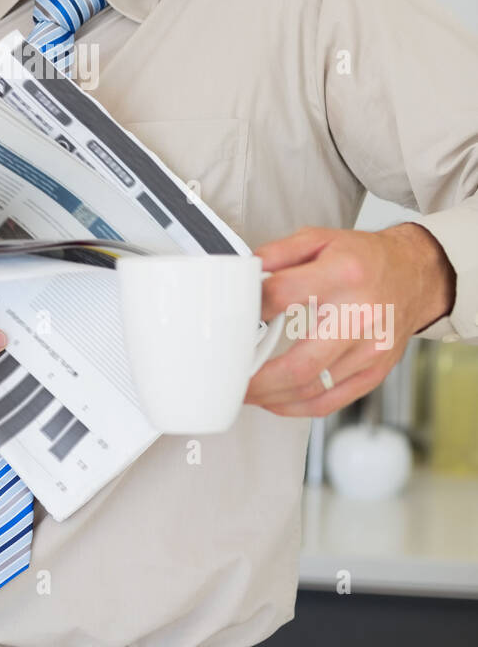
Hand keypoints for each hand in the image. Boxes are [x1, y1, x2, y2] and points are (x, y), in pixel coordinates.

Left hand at [245, 222, 455, 416]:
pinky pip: (332, 400)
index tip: (234, 318)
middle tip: (232, 379)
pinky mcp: (375, 371)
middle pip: (300, 363)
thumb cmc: (365, 259)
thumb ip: (278, 253)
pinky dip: (298, 407)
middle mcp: (360, 315)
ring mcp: (370, 349)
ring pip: (313, 388)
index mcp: (342, 275)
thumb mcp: (318, 239)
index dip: (251, 308)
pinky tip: (277, 401)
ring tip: (248, 392)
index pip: (282, 295)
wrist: (414, 275)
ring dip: (272, 397)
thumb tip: (245, 272)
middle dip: (258, 380)